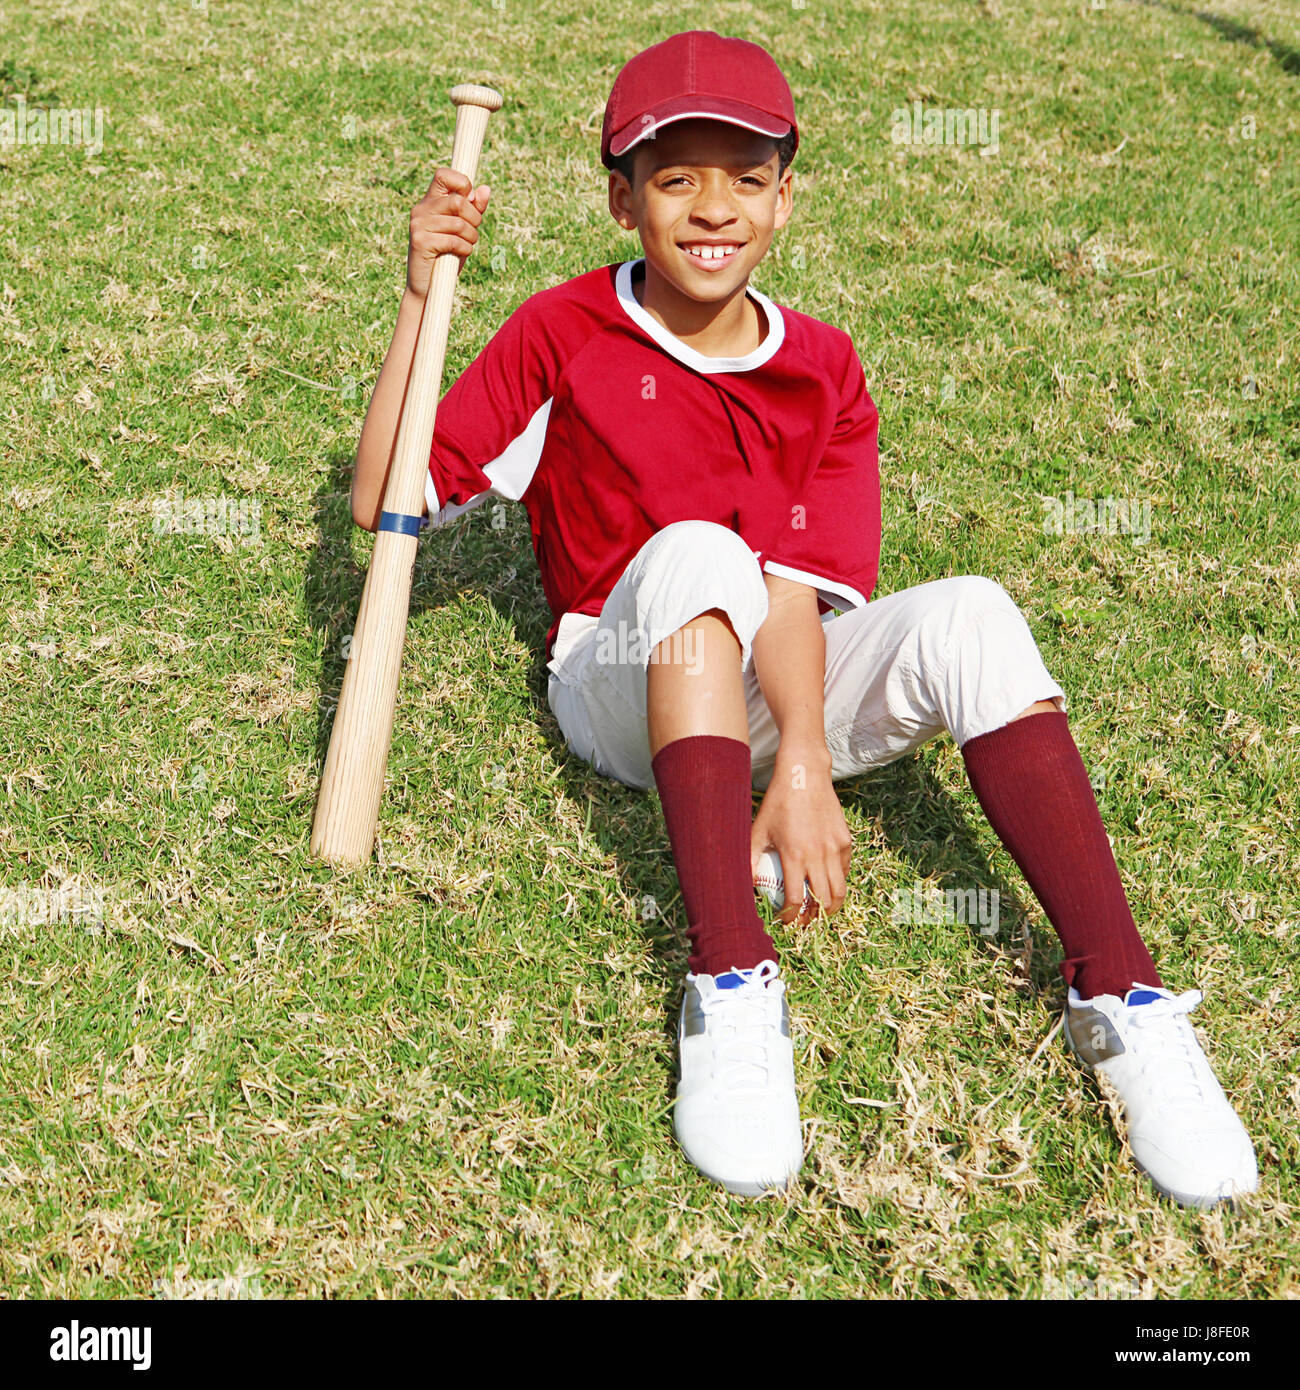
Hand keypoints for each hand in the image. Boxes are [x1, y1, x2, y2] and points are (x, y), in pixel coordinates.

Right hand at [407, 169, 490, 298]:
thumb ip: (474, 210)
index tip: (469, 201)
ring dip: (471, 237)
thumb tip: (485, 189)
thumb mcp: (464, 231)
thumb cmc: (447, 257)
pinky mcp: (420, 241)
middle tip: (473, 232)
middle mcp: (421, 209)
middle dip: (474, 218)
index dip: (462, 183)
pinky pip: (454, 240)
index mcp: (430, 202)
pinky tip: (461, 254)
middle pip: (458, 201)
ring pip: (459, 223)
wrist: (427, 288)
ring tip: (467, 245)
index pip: (443, 175)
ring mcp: (418, 225)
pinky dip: (465, 249)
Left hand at [750, 744, 851, 924]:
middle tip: (804, 923)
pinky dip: (837, 883)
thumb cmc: (778, 803)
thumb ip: (751, 859)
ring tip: (819, 912)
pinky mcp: (845, 841)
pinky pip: (844, 871)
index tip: (785, 922)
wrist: (805, 776)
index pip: (796, 900)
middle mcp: (818, 855)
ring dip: (830, 907)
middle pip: (822, 902)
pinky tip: (827, 886)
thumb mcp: (758, 830)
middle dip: (813, 919)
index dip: (791, 917)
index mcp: (794, 855)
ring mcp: (835, 848)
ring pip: (839, 890)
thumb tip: (746, 884)